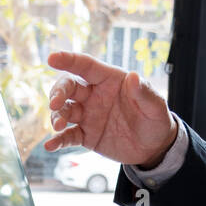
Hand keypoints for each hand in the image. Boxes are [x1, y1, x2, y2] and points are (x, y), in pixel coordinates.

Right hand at [44, 51, 177, 166]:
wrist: (154, 148)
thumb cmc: (155, 120)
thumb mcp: (155, 106)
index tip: (52, 58)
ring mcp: (88, 115)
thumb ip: (144, 92)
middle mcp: (94, 95)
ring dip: (57, 116)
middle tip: (55, 104)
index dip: (69, 60)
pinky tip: (50, 146)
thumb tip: (133, 76)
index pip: (86, 66)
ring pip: (64, 111)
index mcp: (109, 80)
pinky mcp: (86, 135)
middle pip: (68, 87)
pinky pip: (68, 136)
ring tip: (58, 126)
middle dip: (58, 93)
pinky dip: (58, 140)